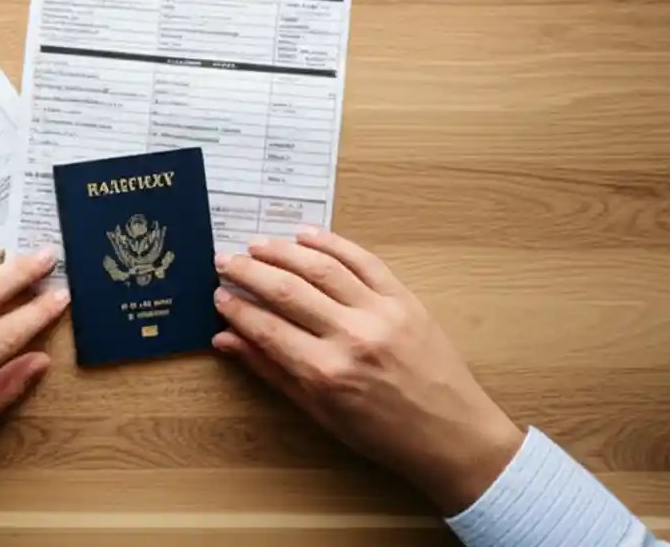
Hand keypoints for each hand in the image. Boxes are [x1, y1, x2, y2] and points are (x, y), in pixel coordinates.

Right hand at [212, 227, 522, 514]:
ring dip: (283, 251)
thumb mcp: (319, 412)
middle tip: (225, 260)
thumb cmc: (382, 434)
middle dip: (250, 272)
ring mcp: (381, 313)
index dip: (236, 308)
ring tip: (257, 244)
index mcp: (326, 373)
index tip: (218, 294)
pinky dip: (332, 243)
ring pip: (322, 268)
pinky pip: (364, 260)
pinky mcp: (405, 299)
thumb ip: (271, 370)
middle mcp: (351, 337)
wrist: (451, 435)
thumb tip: (226, 339)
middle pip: (288, 291)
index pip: (267, 328)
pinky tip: (305, 235)